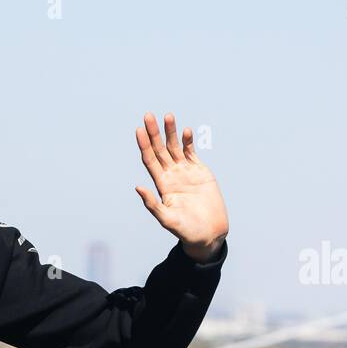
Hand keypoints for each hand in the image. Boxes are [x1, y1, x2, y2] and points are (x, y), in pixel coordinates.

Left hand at [134, 112, 228, 260]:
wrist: (208, 232)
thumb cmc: (186, 230)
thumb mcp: (166, 219)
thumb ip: (152, 204)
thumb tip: (138, 188)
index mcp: (161, 184)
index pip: (150, 160)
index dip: (144, 145)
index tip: (138, 130)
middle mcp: (171, 175)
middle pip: (160, 149)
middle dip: (154, 133)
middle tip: (148, 115)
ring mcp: (186, 172)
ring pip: (175, 147)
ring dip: (171, 132)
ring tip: (168, 116)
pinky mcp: (200, 171)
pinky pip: (192, 153)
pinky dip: (189, 142)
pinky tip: (185, 131)